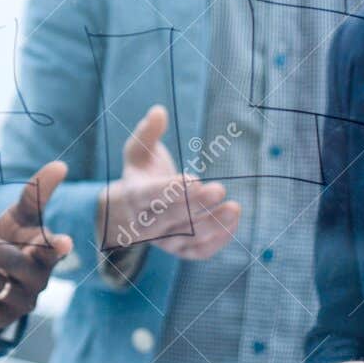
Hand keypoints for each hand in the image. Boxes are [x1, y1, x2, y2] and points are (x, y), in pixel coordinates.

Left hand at [0, 160, 72, 329]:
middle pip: (10, 262)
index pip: (54, 252)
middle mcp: (37, 282)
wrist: (0, 274)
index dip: (57, 247)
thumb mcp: (23, 215)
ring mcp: (19, 303)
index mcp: (47, 255)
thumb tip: (60, 164)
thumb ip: (38, 193)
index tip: (64, 241)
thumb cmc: (15, 239)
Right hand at [96, 105, 239, 260]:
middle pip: (170, 217)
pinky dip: (217, 241)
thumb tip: (158, 111)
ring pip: (186, 238)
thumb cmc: (141, 173)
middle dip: (195, 205)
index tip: (193, 179)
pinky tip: (234, 219)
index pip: (149, 196)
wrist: (129, 213)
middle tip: (219, 189)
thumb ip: (148, 132)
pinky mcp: (178, 250)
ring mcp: (162, 240)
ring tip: (234, 207)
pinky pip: (198, 251)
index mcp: (134, 195)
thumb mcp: (138, 150)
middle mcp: (146, 223)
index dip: (170, 190)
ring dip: (211, 225)